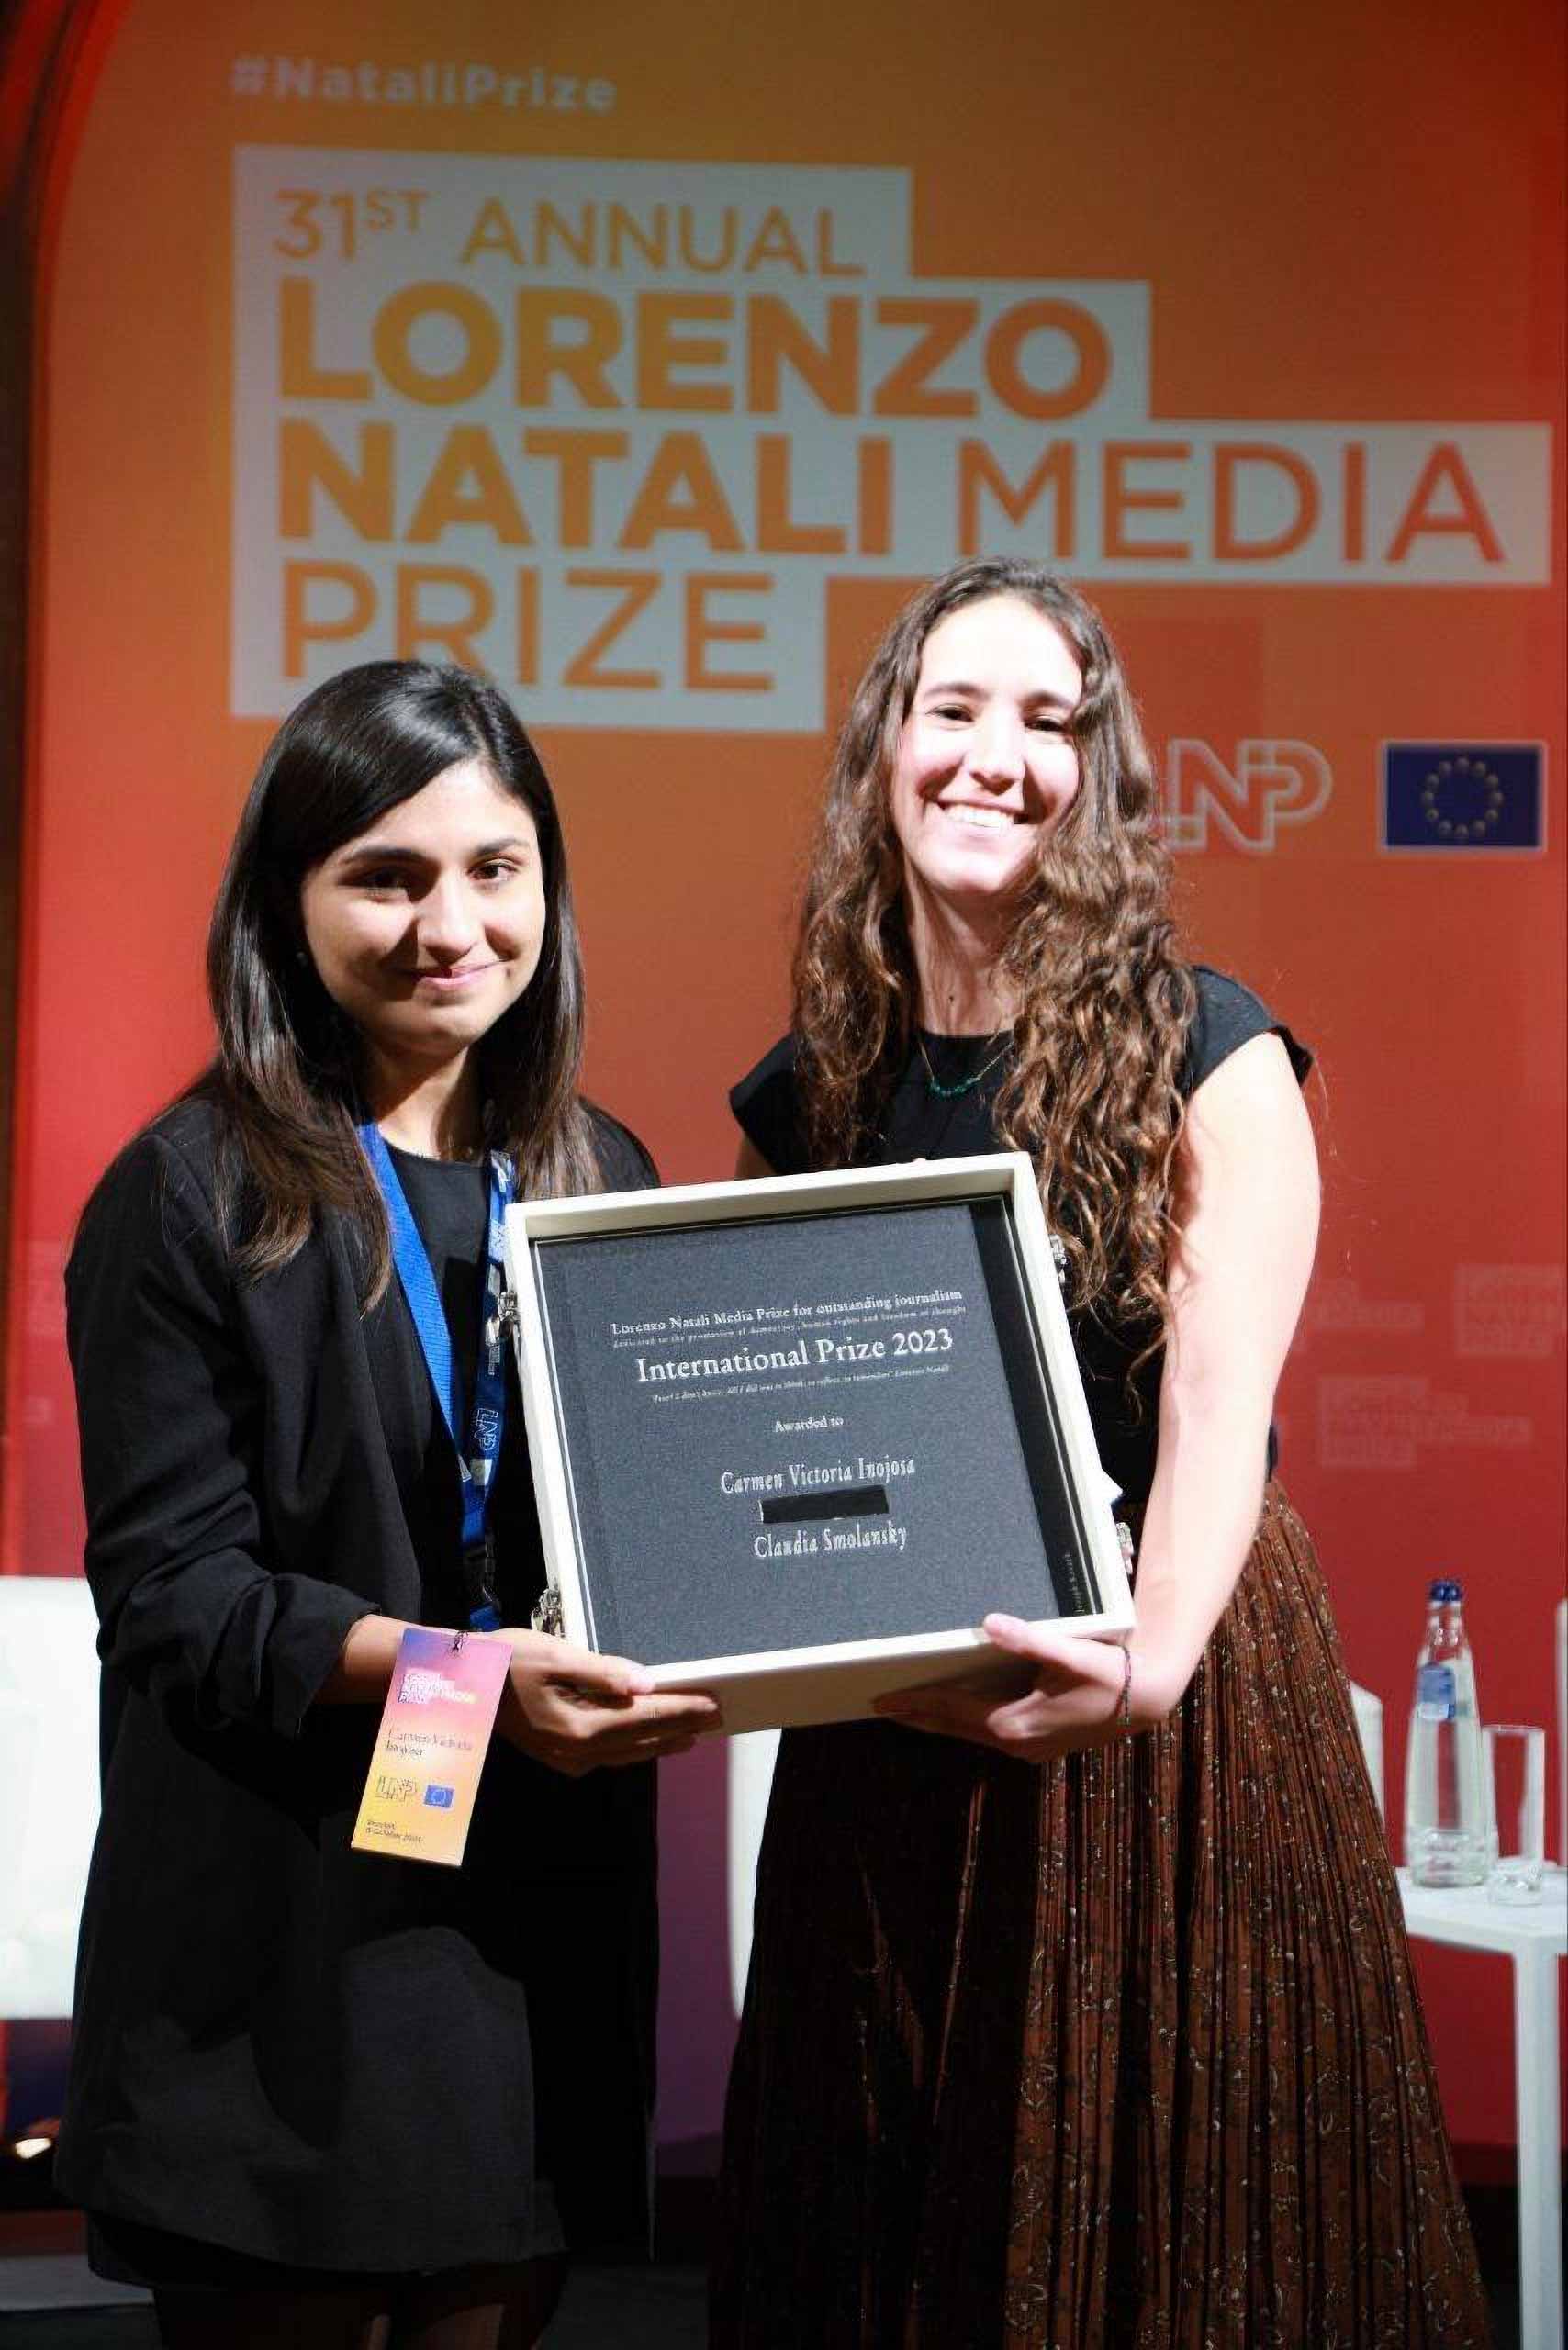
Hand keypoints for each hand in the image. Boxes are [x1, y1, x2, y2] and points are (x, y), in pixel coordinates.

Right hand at [497, 1630, 721, 1775]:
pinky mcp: (558, 1757)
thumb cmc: (505, 1661)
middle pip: (642, 1741)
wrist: (460, 1685)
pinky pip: (608, 1757)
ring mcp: (566, 1759)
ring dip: (661, 1743)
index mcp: (580, 1727)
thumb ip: (603, 1672)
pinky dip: (634, 1749)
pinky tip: (645, 1743)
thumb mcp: (555, 1655)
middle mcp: (577, 1751)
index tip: (711, 1703)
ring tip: (691, 1734)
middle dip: (680, 1729)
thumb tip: (647, 1685)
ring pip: (627, 1754)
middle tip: (714, 1718)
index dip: (682, 1710)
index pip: (645, 1718)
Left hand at [872, 1618, 1181, 1762]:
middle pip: (954, 1727)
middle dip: (919, 1715)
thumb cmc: (1109, 1673)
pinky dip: (966, 1722)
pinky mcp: (1040, 1745)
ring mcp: (1028, 1748)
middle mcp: (1016, 1741)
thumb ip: (1028, 1639)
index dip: (916, 1701)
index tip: (884, 1698)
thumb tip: (989, 1624)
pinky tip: (960, 1712)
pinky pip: (990, 1734)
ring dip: (941, 1720)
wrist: (1147, 1699)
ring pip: (971, 1733)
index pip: (952, 1709)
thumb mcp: (1069, 1652)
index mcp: (1014, 1722)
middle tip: (883, 1705)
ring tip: (913, 1708)